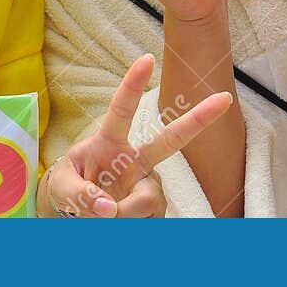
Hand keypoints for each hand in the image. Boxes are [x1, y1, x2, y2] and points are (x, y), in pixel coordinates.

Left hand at [39, 54, 231, 217]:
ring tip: (104, 220)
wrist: (79, 216)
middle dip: (198, 119)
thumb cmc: (70, 188)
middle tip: (224, 100)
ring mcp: (149, 185)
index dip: (133, 84)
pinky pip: (148, 220)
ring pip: (147, 200)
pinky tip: (119, 225)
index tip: (147, 58)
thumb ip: (79, 193)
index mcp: (110, 142)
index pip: (121, 109)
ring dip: (123, 216)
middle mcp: (137, 160)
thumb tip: (109, 208)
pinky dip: (127, 228)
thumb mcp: (62, 187)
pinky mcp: (156, 210)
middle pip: (170, 140)